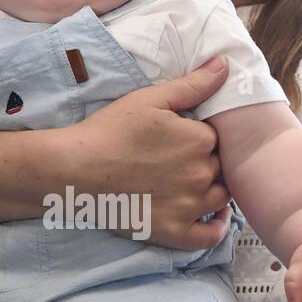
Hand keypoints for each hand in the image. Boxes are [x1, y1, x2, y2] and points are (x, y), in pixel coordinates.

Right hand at [76, 55, 233, 250]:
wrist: (75, 170)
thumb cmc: (109, 131)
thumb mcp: (150, 99)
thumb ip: (192, 84)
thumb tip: (226, 65)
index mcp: (200, 140)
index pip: (218, 138)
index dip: (202, 136)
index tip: (183, 138)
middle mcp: (201, 174)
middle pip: (221, 167)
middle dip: (208, 162)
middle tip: (181, 160)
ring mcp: (190, 206)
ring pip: (221, 198)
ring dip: (214, 190)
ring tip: (195, 183)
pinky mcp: (174, 231)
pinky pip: (209, 236)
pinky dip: (217, 228)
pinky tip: (213, 217)